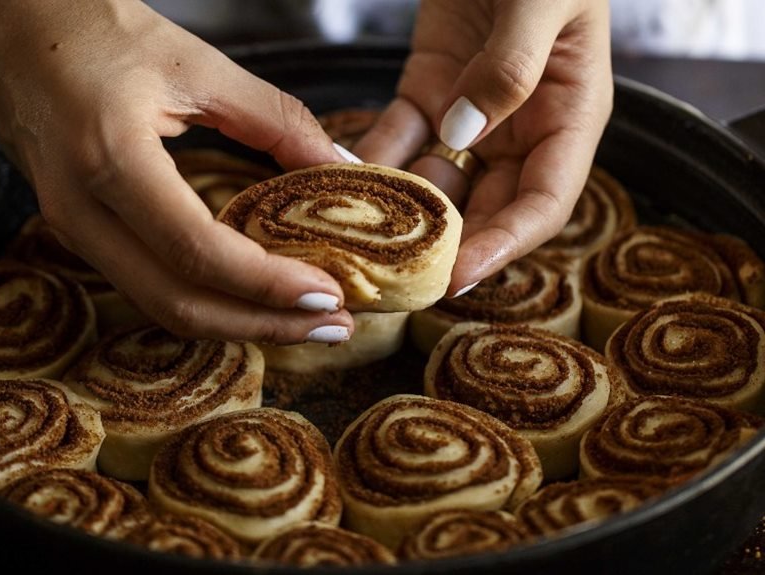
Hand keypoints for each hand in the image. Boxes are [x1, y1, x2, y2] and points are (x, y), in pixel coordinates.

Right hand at [0, 0, 353, 342]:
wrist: (7, 27)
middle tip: (331, 327)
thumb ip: (276, 118)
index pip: (197, 250)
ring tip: (303, 323)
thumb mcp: (197, 64)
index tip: (327, 294)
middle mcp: (81, 209)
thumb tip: (340, 164)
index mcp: (111, 157)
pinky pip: (147, 287)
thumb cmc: (95, 31)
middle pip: (179, 302)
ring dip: (238, 324)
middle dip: (262, 326)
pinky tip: (251, 301)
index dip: (267, 284)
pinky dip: (207, 302)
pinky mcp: (78, 235)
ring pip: (161, 307)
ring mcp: (71, 229)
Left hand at [354, 0, 612, 296]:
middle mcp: (520, 128)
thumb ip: (511, 68)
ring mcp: (471, 115)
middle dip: (442, 245)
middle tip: (392, 276)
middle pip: (485, 208)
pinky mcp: (428, 92)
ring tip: (356, 234)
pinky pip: (398, 139)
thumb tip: (467, 134)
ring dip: (398, 210)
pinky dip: (371, 161)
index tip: (456, 278)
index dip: (503, 247)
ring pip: (435, 182)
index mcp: (568, 117)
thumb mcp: (540, 0)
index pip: (543, 203)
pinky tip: (338, 180)